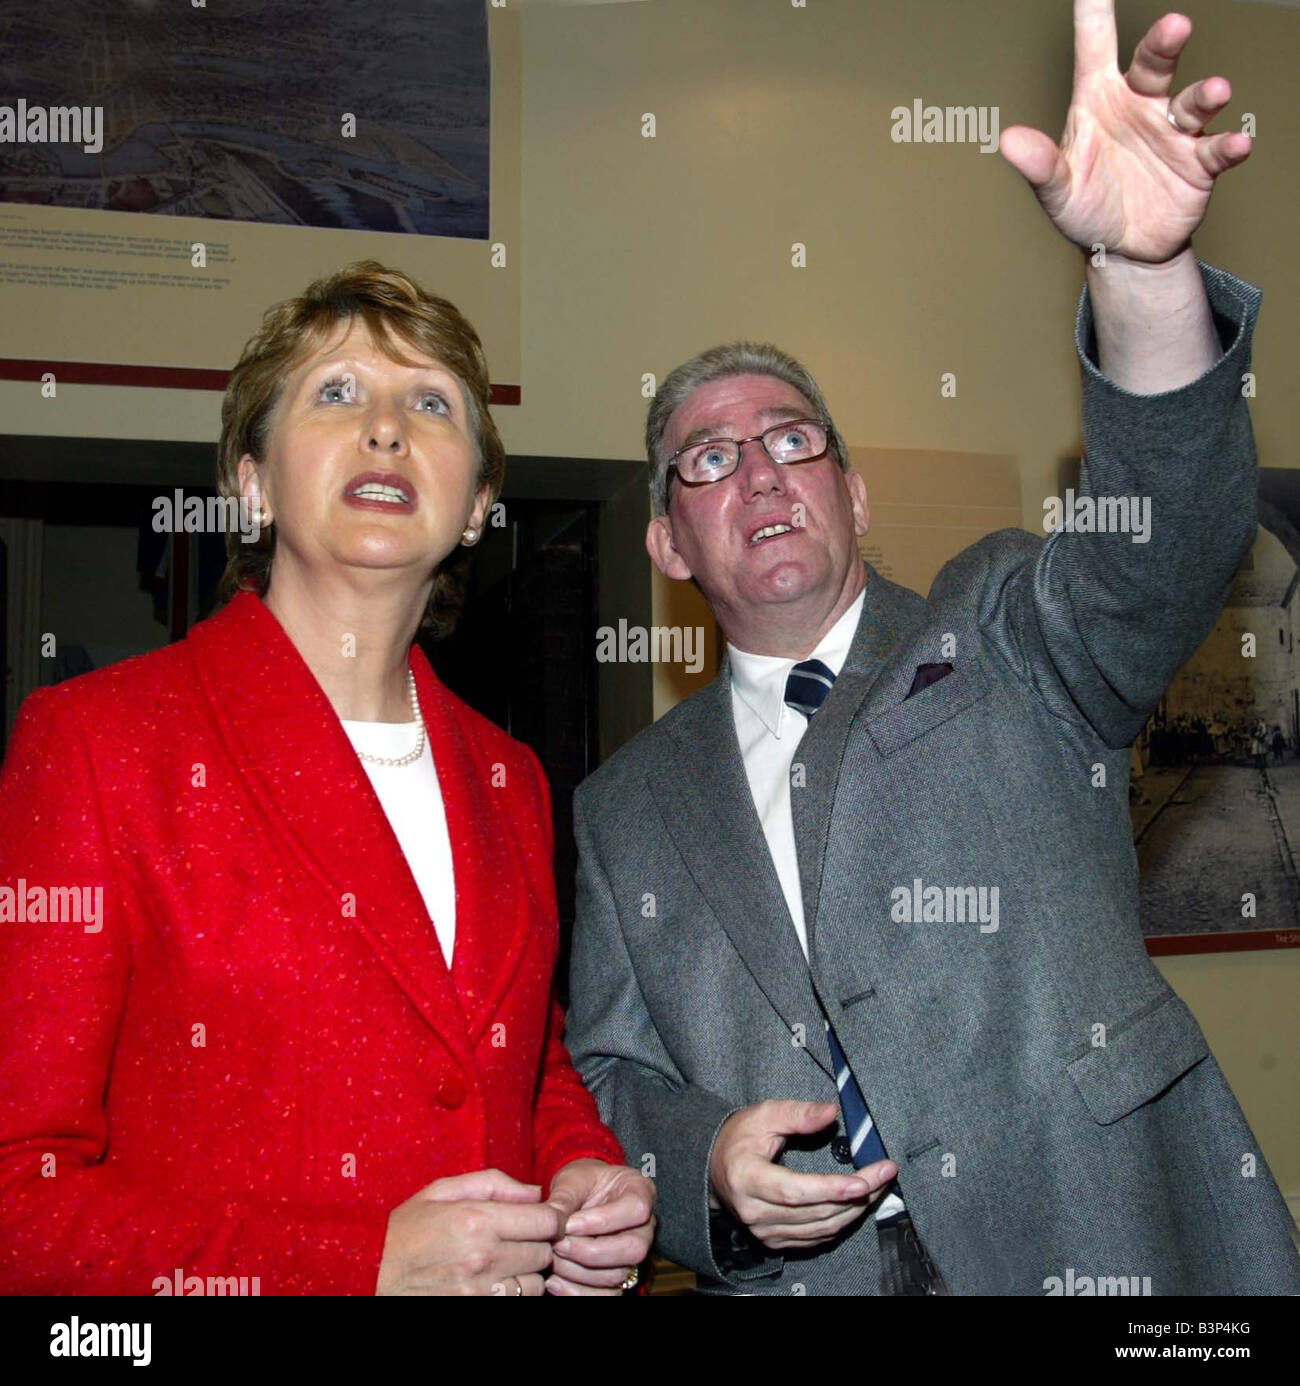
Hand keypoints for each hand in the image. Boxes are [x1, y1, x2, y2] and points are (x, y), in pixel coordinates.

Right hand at [375, 1168, 562, 1295]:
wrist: (369, 1274)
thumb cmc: (406, 1230)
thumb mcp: (441, 1191)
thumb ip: (494, 1183)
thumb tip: (536, 1192)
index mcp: (478, 1219)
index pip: (546, 1220)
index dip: (550, 1217)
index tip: (542, 1218)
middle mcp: (484, 1257)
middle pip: (545, 1252)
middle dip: (539, 1244)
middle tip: (521, 1239)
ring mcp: (480, 1291)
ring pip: (535, 1283)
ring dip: (528, 1272)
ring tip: (507, 1261)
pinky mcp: (475, 1310)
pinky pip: (516, 1303)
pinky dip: (513, 1293)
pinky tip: (496, 1281)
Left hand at [542, 1158, 656, 1296]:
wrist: (582, 1197)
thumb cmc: (582, 1183)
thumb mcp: (573, 1178)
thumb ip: (564, 1197)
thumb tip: (551, 1220)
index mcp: (641, 1192)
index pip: (636, 1210)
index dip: (603, 1221)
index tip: (569, 1224)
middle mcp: (645, 1228)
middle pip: (633, 1250)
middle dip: (590, 1252)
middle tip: (558, 1245)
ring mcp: (633, 1256)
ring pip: (617, 1276)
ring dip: (578, 1272)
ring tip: (552, 1258)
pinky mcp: (619, 1278)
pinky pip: (607, 1296)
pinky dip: (577, 1293)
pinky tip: (553, 1281)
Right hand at [709, 1100, 894, 1251]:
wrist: (715, 1167)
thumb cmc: (739, 1138)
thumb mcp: (764, 1115)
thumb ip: (798, 1114)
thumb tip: (831, 1112)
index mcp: (746, 1178)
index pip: (794, 1190)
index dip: (831, 1189)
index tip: (862, 1181)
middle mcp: (754, 1212)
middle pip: (815, 1211)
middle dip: (857, 1194)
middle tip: (885, 1173)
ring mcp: (764, 1231)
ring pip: (821, 1229)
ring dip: (856, 1209)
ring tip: (879, 1186)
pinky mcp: (774, 1241)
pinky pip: (816, 1238)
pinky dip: (842, 1221)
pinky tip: (857, 1203)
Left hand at [999, 3, 1251, 263]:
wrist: (1121, 248)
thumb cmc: (1086, 206)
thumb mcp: (1057, 189)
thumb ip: (1039, 164)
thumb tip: (1009, 140)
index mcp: (1100, 100)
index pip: (1095, 48)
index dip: (1095, 13)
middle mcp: (1140, 105)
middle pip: (1154, 64)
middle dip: (1165, 44)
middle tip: (1175, 26)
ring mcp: (1173, 131)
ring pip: (1193, 102)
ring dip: (1206, 95)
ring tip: (1215, 92)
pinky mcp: (1199, 163)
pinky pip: (1216, 150)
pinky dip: (1228, 146)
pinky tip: (1235, 144)